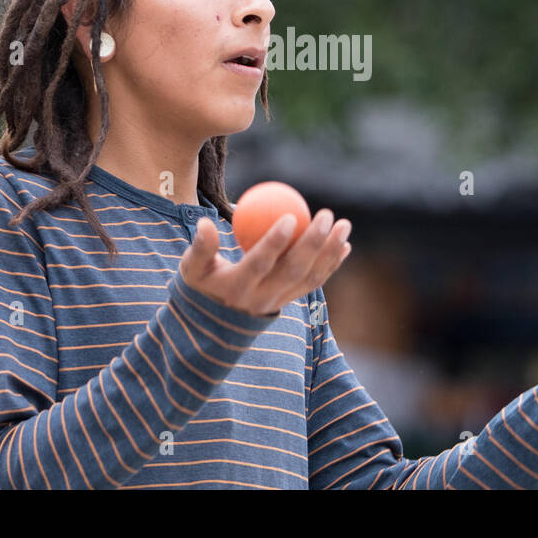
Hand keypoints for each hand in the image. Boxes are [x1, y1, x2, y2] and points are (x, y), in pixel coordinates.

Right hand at [179, 209, 351, 316]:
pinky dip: (332, 265)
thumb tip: (205, 223)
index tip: (290, 216)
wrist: (214, 323)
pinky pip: (315, 283)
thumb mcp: (192, 268)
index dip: (275, 242)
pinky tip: (345, 245)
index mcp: (237, 287)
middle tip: (326, 214)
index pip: (259, 263)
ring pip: (310, 278)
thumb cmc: (203, 283)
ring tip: (345, 225)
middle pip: (293, 270)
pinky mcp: (290, 301)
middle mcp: (261, 297)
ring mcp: (279, 301)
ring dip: (330, 253)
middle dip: (313, 243)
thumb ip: (200, 247)